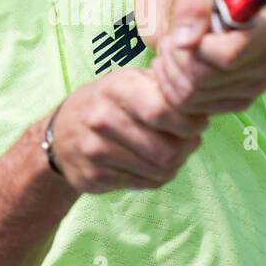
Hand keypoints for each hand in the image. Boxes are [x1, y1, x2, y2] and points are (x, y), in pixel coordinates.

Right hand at [48, 67, 208, 193]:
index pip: (163, 112)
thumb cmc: (109, 101)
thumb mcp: (131, 80)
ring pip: (160, 172)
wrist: (61, 132)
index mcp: (116, 88)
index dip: (190, 123)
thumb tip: (204, 102)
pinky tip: (149, 163)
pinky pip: (145, 184)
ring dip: (175, 164)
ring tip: (171, 151)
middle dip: (187, 148)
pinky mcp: (94, 177)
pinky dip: (157, 176)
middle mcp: (102, 120)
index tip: (199, 123)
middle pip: (167, 150)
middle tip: (189, 141)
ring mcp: (96, 151)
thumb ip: (165, 87)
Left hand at [151, 0, 265, 114]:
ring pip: (192, 95)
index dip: (197, 48)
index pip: (227, 57)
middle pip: (204, 79)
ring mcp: (254, 88)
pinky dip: (172, 87)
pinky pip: (190, 108)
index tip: (187, 32)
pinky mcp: (237, 103)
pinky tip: (176, 66)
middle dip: (176, 58)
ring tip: (172, 50)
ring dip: (170, 71)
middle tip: (170, 41)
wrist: (214, 16)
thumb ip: (195, 9)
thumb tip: (186, 41)